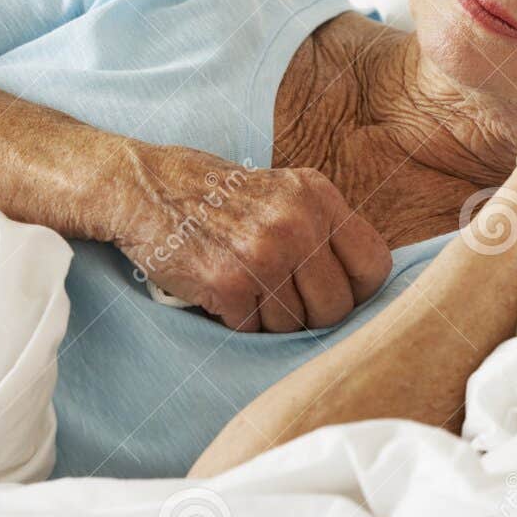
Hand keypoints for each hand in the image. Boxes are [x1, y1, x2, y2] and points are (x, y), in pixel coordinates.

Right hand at [110, 145, 392, 331]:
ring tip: (247, 290)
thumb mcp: (283, 190)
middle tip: (285, 302)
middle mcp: (297, 223)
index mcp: (318, 196)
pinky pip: (252, 329)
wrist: (143, 187)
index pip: (373, 265)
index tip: (338, 294)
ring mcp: (263, 254)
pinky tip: (223, 295)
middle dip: (313, 315)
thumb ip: (323, 226)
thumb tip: (360, 283)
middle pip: (336, 306)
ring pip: (293, 323)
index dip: (359, 291)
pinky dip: (238, 322)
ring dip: (270, 319)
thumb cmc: (216, 195)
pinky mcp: (227, 283)